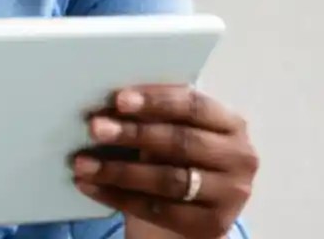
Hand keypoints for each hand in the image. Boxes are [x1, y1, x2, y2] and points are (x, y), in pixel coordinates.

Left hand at [71, 86, 257, 238]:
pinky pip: (158, 210)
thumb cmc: (178, 157)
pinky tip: (90, 185)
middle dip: (134, 133)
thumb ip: (157, 115)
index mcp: (231, 123)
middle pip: (180, 142)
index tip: (119, 98)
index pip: (194, 106)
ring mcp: (231, 195)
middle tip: (95, 128)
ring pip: (168, 180)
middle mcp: (240, 158)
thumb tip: (109, 103)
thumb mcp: (178, 130)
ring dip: (119, 170)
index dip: (156, 100)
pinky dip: (118, 197)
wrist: (194, 209)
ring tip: (83, 162)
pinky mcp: (212, 225)